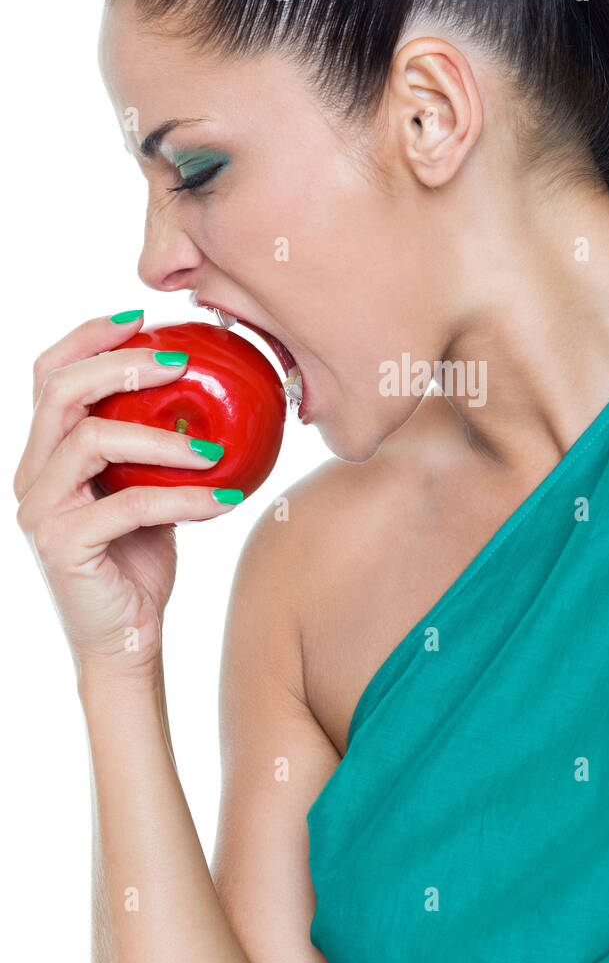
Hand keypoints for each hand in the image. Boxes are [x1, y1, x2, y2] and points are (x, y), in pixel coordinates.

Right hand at [14, 312, 241, 685]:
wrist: (125, 642)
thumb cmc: (138, 563)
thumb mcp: (146, 490)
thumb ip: (153, 447)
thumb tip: (209, 397)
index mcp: (45, 455)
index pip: (47, 374)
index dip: (88, 336)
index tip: (142, 319)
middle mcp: (30, 476)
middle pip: (58, 390)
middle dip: (121, 363)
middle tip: (181, 361)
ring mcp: (40, 511)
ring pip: (91, 439)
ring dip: (161, 438)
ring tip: (212, 450)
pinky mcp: (62, 545)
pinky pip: (128, 504)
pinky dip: (183, 497)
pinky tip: (224, 499)